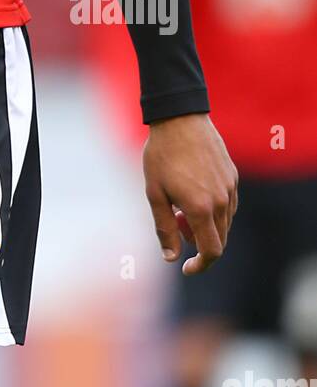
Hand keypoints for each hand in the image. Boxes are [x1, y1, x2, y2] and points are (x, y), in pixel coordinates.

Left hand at [143, 113, 237, 275]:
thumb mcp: (154, 193)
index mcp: (201, 208)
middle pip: (219, 239)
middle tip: (176, 224)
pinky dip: (214, 210)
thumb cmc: (161, 155)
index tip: (187, 268)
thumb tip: (171, 258)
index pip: (211, 251)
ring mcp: (230, 188)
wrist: (179, 118)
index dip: (201, 265)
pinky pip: (228, 204)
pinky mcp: (232, 176)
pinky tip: (195, 194)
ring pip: (225, 222)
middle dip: (199, 242)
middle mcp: (221, 201)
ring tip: (181, 206)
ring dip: (206, 226)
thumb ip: (164, 228)